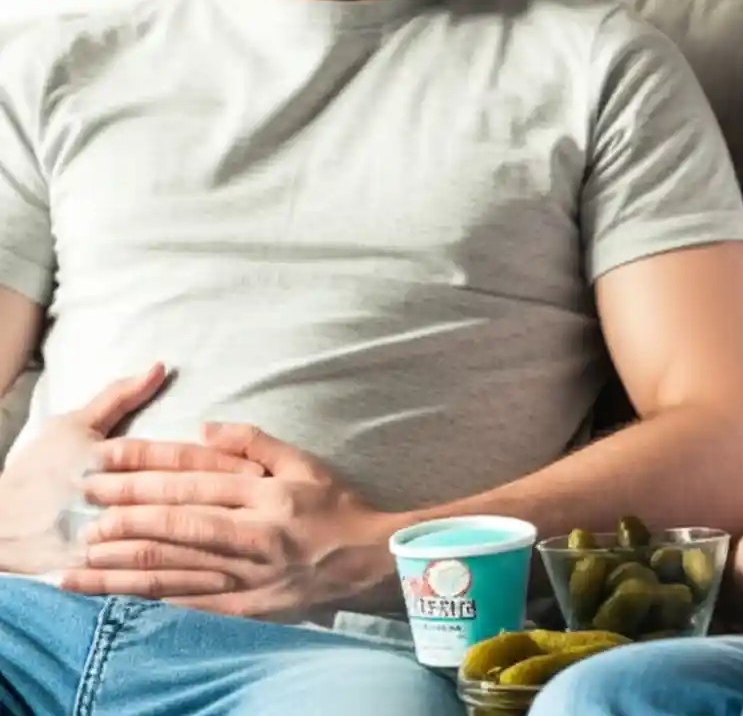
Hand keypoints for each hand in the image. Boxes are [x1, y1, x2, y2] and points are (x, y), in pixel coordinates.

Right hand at [0, 364, 258, 573]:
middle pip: (191, 505)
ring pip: (179, 545)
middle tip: (277, 514)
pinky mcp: (109, 575)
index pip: (184, 463)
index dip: (227, 468)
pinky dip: (191, 581)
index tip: (263, 472)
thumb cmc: (37, 471)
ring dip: (223, 548)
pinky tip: (225, 582)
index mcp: (114, 462)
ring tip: (263, 551)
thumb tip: (159, 367)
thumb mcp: (75, 426)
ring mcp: (114, 543)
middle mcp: (118, 503)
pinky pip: (158, 580)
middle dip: (237, 511)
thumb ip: (120, 397)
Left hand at [64, 424, 392, 616]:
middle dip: (125, 514)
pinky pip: (194, 600)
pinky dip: (155, 597)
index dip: (145, 471)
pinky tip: (121, 595)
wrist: (370, 561)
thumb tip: (205, 427)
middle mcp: (256, 534)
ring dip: (126, 563)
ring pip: (178, 567)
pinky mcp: (247, 605)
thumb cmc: (337, 507)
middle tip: (82, 506)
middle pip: (178, 522)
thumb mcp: (306, 463)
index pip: (195, 478)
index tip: (105, 465)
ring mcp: (250, 574)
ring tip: (84, 556)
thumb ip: (256, 443)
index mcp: (267, 494)